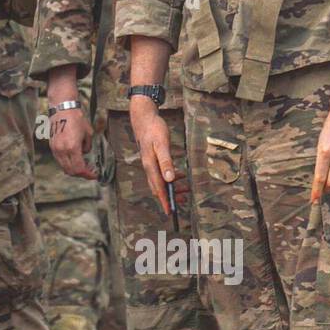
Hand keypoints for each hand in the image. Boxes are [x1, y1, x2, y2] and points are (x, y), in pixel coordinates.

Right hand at [48, 105, 97, 179]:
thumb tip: (84, 153)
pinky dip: (67, 163)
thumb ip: (87, 147)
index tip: (94, 175)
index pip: (79, 169)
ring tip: (82, 165)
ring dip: (73, 169)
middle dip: (81, 174)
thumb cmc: (77, 119)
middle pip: (70, 171)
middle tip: (89, 172)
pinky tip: (74, 158)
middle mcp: (62, 150)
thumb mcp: (88, 134)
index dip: (88, 175)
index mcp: (72, 148)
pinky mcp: (52, 146)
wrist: (63, 109)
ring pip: (64, 167)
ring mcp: (55, 149)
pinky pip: (60, 160)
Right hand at [130, 100, 187, 218]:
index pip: (158, 188)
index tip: (170, 212)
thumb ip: (166, 162)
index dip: (164, 200)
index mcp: (150, 165)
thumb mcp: (162, 144)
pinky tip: (180, 177)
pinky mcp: (153, 159)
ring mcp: (150, 163)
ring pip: (160, 181)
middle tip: (183, 201)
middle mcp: (149, 167)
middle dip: (170, 197)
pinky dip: (171, 178)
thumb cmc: (154, 129)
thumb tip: (170, 179)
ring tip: (185, 190)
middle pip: (158, 187)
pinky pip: (161, 174)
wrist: (143, 118)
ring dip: (172, 188)